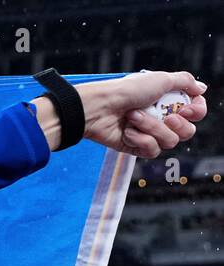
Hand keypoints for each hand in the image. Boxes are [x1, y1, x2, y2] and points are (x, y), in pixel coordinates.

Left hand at [79, 70, 207, 157]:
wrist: (99, 108)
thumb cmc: (127, 91)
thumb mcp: (160, 79)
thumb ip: (184, 82)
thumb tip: (201, 89)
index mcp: (169, 101)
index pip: (196, 113)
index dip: (196, 112)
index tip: (188, 108)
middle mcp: (161, 118)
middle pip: (187, 132)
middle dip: (178, 124)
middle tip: (166, 116)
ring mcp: (149, 134)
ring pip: (170, 142)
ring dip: (152, 128)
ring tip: (133, 117)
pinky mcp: (136, 148)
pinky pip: (152, 151)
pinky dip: (140, 140)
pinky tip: (127, 132)